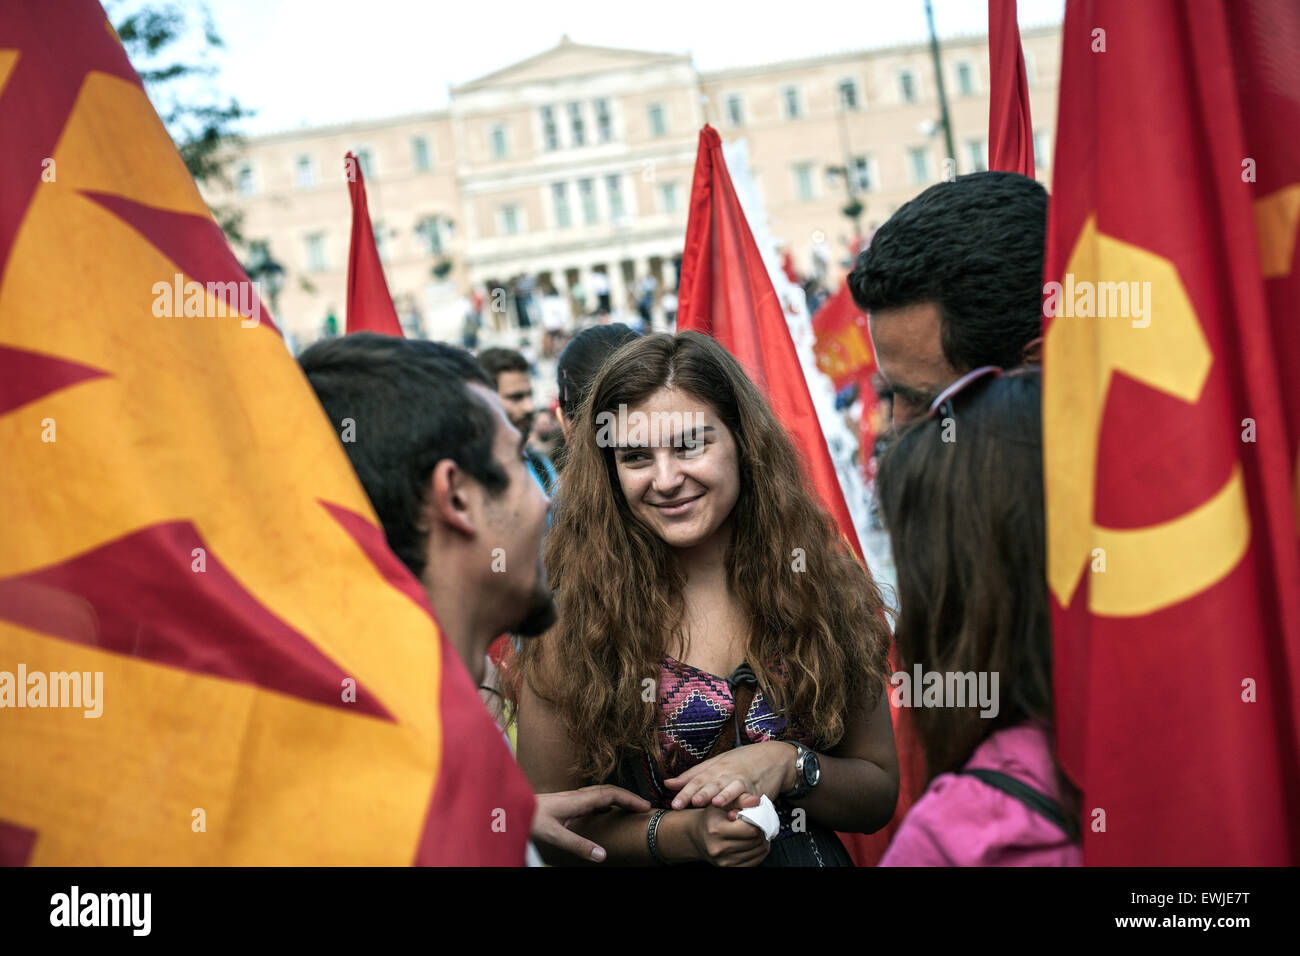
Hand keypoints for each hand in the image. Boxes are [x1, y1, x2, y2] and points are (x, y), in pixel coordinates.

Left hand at [532, 786, 651, 861]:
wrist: (511, 806)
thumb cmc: (532, 819)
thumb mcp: (556, 836)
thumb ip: (579, 845)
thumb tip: (603, 856)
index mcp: (579, 800)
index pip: (611, 794)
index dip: (629, 799)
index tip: (645, 807)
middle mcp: (577, 795)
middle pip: (608, 790)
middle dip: (628, 796)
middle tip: (644, 807)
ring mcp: (572, 797)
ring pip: (600, 792)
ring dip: (617, 797)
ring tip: (630, 807)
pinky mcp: (566, 801)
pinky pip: (592, 797)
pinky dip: (605, 801)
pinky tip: (604, 811)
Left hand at [664, 741, 795, 810]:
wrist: (773, 758)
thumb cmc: (740, 762)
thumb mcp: (715, 764)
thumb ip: (692, 776)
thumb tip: (667, 783)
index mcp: (714, 769)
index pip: (696, 780)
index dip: (685, 792)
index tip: (674, 804)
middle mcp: (727, 775)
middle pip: (711, 785)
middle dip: (699, 794)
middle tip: (689, 803)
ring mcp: (743, 782)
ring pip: (731, 789)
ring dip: (723, 796)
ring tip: (714, 803)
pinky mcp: (757, 790)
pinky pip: (749, 799)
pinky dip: (744, 805)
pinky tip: (738, 811)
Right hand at [688, 806, 770, 866]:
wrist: (697, 836)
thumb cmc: (711, 817)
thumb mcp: (722, 803)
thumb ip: (740, 800)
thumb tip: (757, 801)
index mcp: (716, 829)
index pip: (750, 829)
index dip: (759, 821)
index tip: (760, 815)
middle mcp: (719, 847)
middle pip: (755, 841)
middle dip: (762, 830)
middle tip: (762, 823)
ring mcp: (724, 861)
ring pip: (758, 852)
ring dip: (763, 841)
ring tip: (758, 832)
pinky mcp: (729, 869)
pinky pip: (754, 862)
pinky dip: (759, 852)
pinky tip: (755, 843)